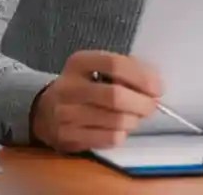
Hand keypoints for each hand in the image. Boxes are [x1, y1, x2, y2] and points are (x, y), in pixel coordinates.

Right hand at [31, 50, 161, 152]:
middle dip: (142, 104)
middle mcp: (69, 87)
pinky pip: (108, 138)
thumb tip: (154, 86)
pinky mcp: (68, 137)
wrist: (45, 112)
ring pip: (116, 121)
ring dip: (133, 121)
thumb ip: (125, 70)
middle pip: (116, 96)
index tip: (157, 88)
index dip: (141, 77)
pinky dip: (121, 135)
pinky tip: (118, 129)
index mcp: (79, 62)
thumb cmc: (83, 87)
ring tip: (133, 117)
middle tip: (150, 106)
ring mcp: (65, 114)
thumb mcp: (97, 69)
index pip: (115, 65)